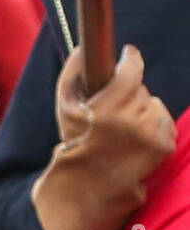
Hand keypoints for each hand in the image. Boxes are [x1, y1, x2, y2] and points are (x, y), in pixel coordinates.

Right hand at [34, 44, 176, 229]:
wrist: (92, 182)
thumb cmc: (75, 141)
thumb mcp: (64, 106)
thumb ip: (72, 73)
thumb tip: (83, 48)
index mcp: (111, 109)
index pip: (132, 70)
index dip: (130, 58)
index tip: (128, 54)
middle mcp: (136, 121)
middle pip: (140, 88)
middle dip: (128, 92)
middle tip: (112, 105)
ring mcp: (153, 134)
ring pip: (153, 103)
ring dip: (141, 108)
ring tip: (123, 123)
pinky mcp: (165, 144)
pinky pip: (163, 119)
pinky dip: (153, 122)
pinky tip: (136, 134)